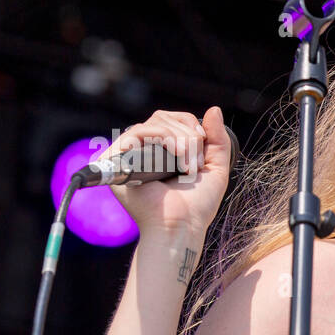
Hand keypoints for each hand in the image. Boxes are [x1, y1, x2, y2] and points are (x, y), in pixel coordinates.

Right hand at [104, 106, 232, 238]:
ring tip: (188, 166)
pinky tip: (176, 158)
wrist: (182, 225)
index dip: (190, 125)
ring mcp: (129, 154)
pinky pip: (137, 132)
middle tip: (195, 163)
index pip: (171, 119)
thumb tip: (214, 109)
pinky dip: (163, 139)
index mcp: (162, 151)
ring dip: (180, 140)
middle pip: (163, 116)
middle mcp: (143, 150)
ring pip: (154, 122)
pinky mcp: (117, 160)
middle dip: (188, 134)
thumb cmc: (198, 205)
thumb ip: (217, 139)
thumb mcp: (216, 168)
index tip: (203, 145)